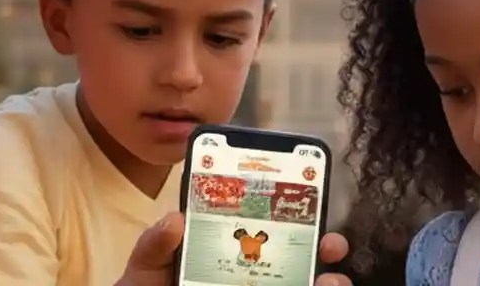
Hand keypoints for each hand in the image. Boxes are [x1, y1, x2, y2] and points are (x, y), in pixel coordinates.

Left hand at [114, 212, 352, 285]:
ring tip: (332, 281)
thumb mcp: (146, 267)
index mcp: (229, 251)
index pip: (269, 228)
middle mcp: (252, 274)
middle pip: (299, 258)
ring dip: (326, 281)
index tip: (311, 203)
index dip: (296, 215)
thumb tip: (174, 220)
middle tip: (332, 244)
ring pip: (303, 283)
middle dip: (323, 247)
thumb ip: (156, 245)